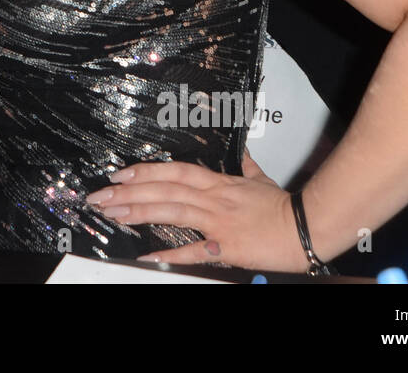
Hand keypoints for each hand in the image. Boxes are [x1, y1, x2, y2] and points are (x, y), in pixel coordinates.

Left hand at [85, 148, 310, 272]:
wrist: (307, 226)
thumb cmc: (285, 205)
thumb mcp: (261, 179)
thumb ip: (246, 165)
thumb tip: (242, 151)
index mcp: (218, 182)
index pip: (173, 171)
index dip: (144, 171)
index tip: (118, 174)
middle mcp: (213, 198)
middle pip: (164, 190)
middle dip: (129, 191)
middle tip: (100, 196)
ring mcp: (218, 221)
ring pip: (172, 211)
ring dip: (139, 212)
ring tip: (112, 213)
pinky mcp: (227, 246)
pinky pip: (194, 250)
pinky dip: (170, 253)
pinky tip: (147, 255)